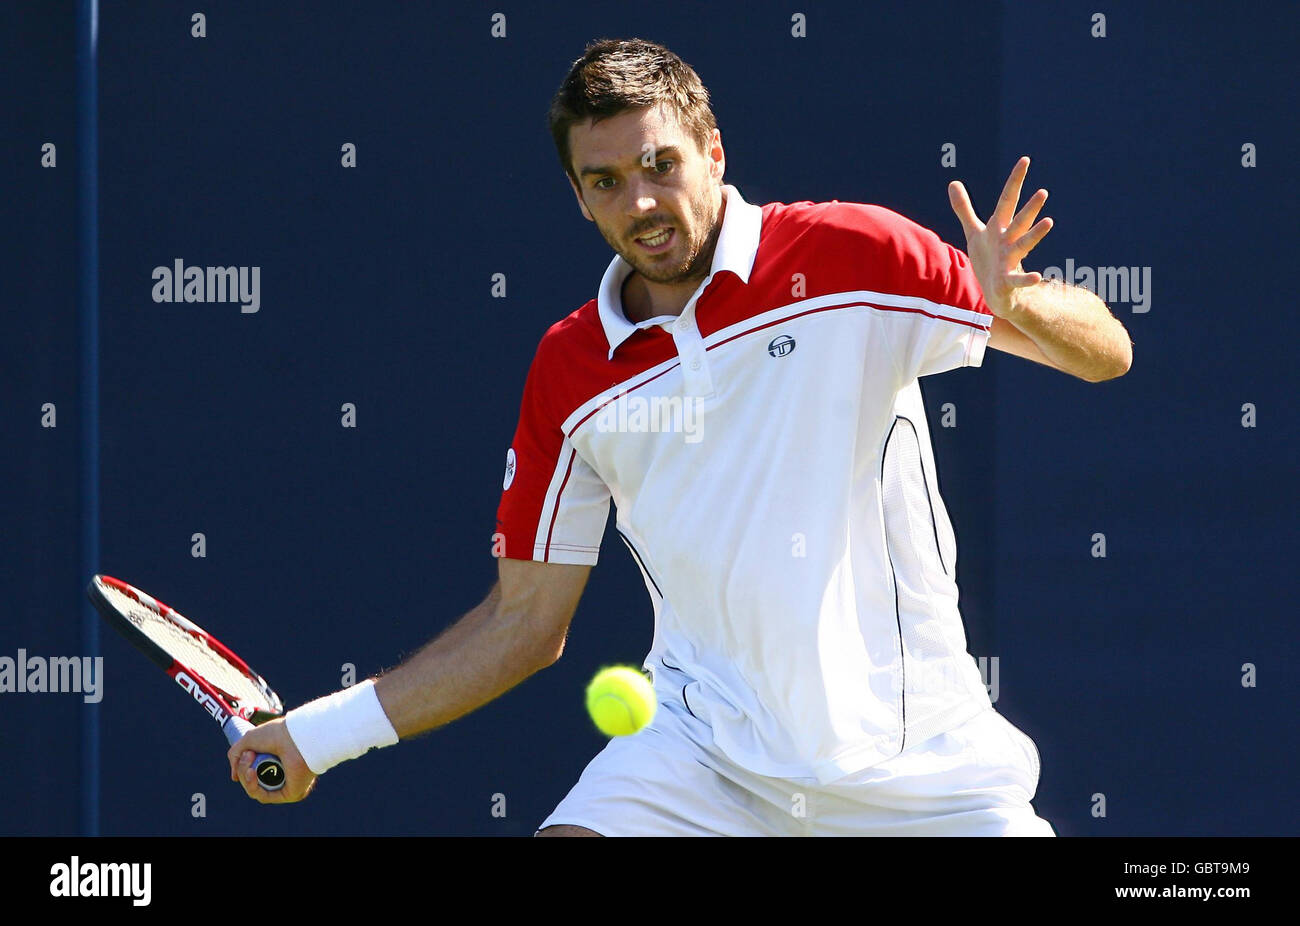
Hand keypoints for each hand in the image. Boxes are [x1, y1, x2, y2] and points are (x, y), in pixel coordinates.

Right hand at [226, 716, 317, 803]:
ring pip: (256, 791)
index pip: (254, 772)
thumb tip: (234, 777)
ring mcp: (286, 785)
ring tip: (249, 760)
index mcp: (276, 762)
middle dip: (243, 770)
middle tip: (248, 754)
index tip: (245, 753)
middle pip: (253, 782)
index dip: (244, 766)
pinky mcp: (290, 794)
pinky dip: (253, 786)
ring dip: (246, 778)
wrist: (295, 735)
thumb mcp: (248, 740)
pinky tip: (251, 772)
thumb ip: (235, 756)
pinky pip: (265, 797)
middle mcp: (283, 775)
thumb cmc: (277, 734)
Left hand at [948, 156, 1053, 316]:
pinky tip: (1037, 276)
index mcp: (999, 228)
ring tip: (1049, 222)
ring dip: (1035, 234)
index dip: (1015, 181)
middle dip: (1030, 208)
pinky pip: (1018, 279)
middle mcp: (1008, 241)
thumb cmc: (988, 259)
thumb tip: (953, 182)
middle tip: (1043, 192)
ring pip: (1024, 245)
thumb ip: (964, 209)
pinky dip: (1027, 279)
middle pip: (1019, 221)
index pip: (1008, 200)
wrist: (996, 292)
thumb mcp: (974, 232)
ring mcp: (1010, 260)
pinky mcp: (1008, 281)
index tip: (1025, 160)